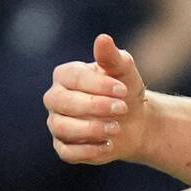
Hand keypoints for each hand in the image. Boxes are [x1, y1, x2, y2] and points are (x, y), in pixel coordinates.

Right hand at [45, 34, 147, 164]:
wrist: (134, 121)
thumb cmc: (124, 90)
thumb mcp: (124, 71)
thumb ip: (112, 56)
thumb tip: (103, 38)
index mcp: (65, 76)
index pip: (73, 78)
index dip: (98, 85)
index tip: (123, 90)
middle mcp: (55, 99)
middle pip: (64, 103)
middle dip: (95, 106)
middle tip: (122, 109)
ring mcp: (57, 123)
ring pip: (63, 128)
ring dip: (92, 129)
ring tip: (116, 128)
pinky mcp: (64, 147)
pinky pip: (68, 152)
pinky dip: (89, 151)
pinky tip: (109, 145)